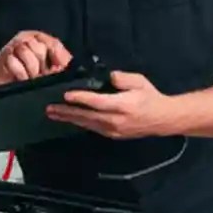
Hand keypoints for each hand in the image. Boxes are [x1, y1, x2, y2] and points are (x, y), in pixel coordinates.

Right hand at [0, 30, 71, 85]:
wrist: (1, 81)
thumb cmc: (26, 73)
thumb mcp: (47, 67)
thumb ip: (59, 62)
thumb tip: (69, 65)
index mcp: (39, 38)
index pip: (53, 43)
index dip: (58, 56)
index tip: (60, 69)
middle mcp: (26, 38)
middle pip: (39, 47)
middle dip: (42, 66)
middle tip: (41, 76)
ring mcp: (13, 46)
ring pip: (26, 52)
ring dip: (31, 70)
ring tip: (31, 79)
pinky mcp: (3, 57)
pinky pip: (14, 62)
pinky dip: (21, 74)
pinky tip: (22, 79)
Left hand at [45, 71, 178, 139]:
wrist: (163, 119)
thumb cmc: (150, 97)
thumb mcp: (139, 81)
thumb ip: (121, 78)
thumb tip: (107, 77)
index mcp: (122, 105)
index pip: (97, 102)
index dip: (80, 98)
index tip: (66, 95)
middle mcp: (115, 120)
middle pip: (86, 116)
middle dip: (67, 112)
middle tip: (50, 108)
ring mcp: (113, 130)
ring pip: (87, 124)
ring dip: (70, 119)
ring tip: (54, 114)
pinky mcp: (113, 135)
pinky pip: (93, 128)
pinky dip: (80, 123)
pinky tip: (72, 119)